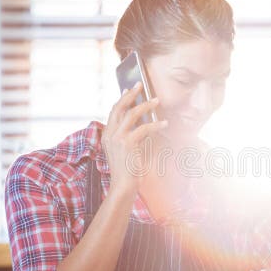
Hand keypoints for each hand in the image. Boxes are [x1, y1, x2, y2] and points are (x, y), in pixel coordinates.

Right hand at [102, 82, 167, 199]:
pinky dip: (155, 124)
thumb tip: (141, 125)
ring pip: (131, 113)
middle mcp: (109, 134)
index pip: (113, 112)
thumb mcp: (124, 151)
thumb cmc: (127, 171)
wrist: (123, 185)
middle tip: (140, 85)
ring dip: (146, 105)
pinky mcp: (128, 143)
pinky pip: (143, 128)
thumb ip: (128, 138)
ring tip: (157, 101)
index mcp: (106, 136)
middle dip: (130, 94)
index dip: (121, 100)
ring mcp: (117, 138)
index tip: (129, 90)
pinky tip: (164, 123)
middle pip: (119, 107)